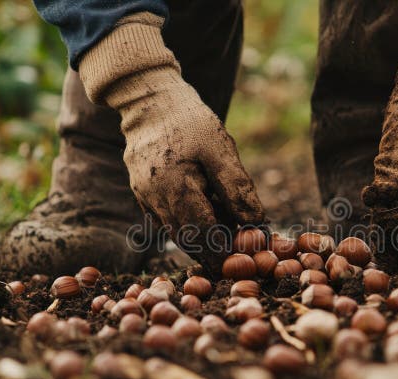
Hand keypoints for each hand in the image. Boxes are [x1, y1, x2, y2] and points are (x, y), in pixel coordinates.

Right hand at [80, 13, 263, 272]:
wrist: (150, 101)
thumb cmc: (190, 121)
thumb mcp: (221, 148)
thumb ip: (237, 187)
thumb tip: (256, 223)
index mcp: (176, 188)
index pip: (205, 234)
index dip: (226, 251)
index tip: (247, 258)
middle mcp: (155, 199)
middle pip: (189, 240)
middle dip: (215, 251)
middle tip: (241, 253)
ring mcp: (145, 199)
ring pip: (177, 234)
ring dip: (202, 240)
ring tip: (227, 232)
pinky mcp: (142, 195)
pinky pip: (166, 222)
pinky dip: (187, 227)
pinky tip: (207, 215)